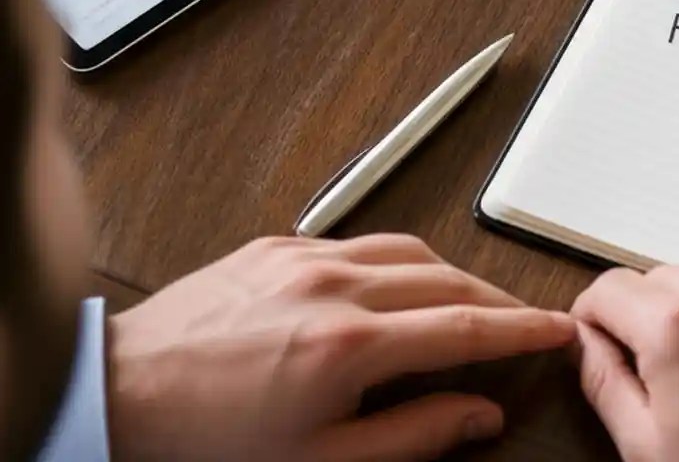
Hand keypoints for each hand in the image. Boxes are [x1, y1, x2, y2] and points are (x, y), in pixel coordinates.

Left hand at [108, 234, 574, 461]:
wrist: (119, 395)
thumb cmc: (208, 440)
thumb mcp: (322, 461)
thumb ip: (415, 434)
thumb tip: (479, 414)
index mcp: (348, 344)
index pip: (466, 324)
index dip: (523, 326)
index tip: (557, 326)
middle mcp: (332, 286)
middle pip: (447, 277)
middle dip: (495, 297)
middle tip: (522, 320)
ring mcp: (303, 256)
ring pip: (408, 248)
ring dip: (449, 272)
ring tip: (467, 301)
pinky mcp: (275, 245)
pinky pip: (358, 240)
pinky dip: (394, 260)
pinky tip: (394, 284)